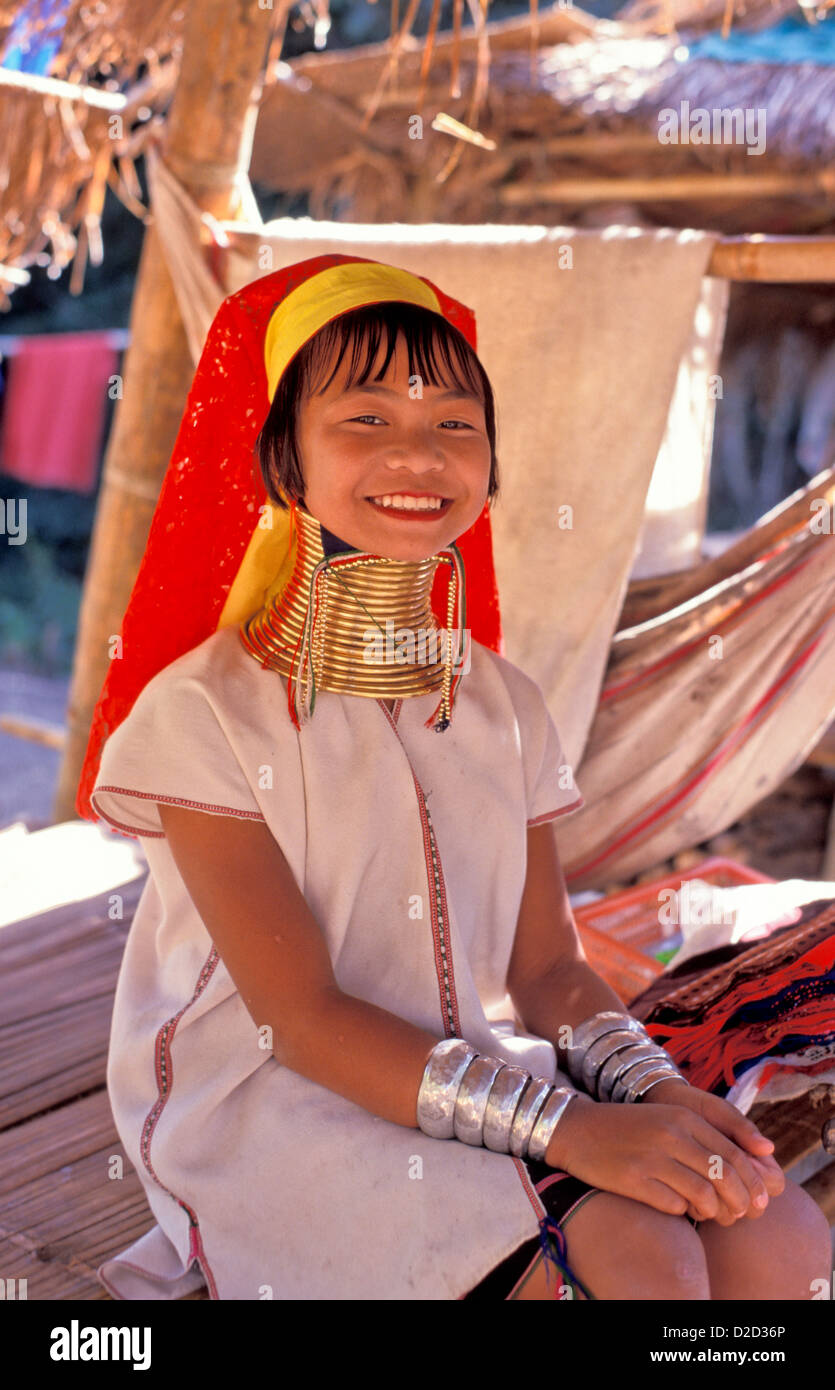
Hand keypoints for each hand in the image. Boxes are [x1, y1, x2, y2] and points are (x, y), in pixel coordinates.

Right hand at [544, 1091, 780, 1225]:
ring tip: (710, 1214)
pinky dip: (684, 1213)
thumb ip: (709, 1135)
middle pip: (724, 1176)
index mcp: (684, 1117)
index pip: (733, 1154)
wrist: (579, 1130)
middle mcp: (671, 1134)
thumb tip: (766, 1153)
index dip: (752, 1182)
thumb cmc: (631, 1128)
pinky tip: (680, 1208)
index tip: (759, 1200)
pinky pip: (675, 1206)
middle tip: (741, 1214)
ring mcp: (652, 1157)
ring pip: (704, 1195)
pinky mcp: (634, 1180)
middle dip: (740, 1201)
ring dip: (714, 1212)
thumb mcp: (669, 1119)